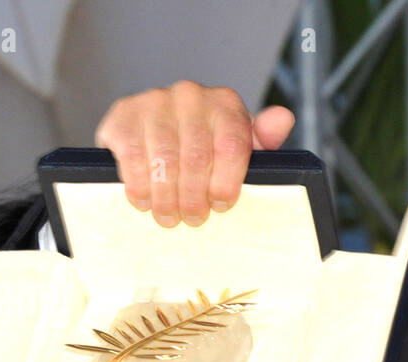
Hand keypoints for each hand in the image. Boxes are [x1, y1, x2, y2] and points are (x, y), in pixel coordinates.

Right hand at [95, 80, 294, 227]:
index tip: (221, 205)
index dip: (226, 182)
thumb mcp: (241, 148)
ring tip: (169, 218)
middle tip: (193, 220)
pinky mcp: (124, 114)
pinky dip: (139, 185)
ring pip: (163, 160)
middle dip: (194, 197)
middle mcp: (190, 94)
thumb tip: (283, 118)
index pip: (231, 146)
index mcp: (225, 104)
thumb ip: (263, 140)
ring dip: (166, 197)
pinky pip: (132, 157)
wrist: (157, 133)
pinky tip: (144, 201)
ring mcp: (154, 101)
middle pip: (196, 157)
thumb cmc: (208, 148)